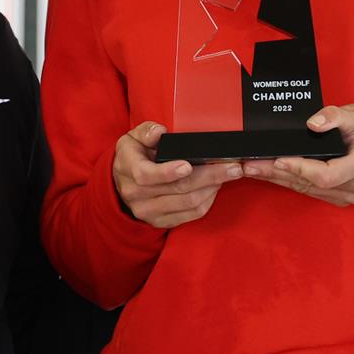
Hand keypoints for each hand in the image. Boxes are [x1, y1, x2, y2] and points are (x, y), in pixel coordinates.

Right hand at [112, 122, 243, 228]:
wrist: (122, 184)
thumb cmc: (133, 156)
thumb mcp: (133, 138)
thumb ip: (146, 131)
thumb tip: (159, 131)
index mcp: (128, 169)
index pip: (147, 175)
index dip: (168, 172)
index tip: (188, 165)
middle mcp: (137, 194)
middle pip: (178, 189)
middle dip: (209, 177)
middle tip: (231, 167)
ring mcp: (149, 211)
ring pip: (188, 203)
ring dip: (212, 188)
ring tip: (227, 174)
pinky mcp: (161, 222)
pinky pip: (191, 214)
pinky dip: (207, 200)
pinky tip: (215, 187)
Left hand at [244, 104, 353, 207]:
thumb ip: (335, 116)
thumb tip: (311, 124)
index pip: (326, 174)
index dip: (300, 168)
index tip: (277, 159)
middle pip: (312, 184)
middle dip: (278, 173)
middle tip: (249, 164)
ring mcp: (353, 195)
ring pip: (310, 190)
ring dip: (280, 179)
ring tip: (253, 169)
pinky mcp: (346, 197)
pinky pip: (315, 192)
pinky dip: (293, 182)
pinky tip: (273, 175)